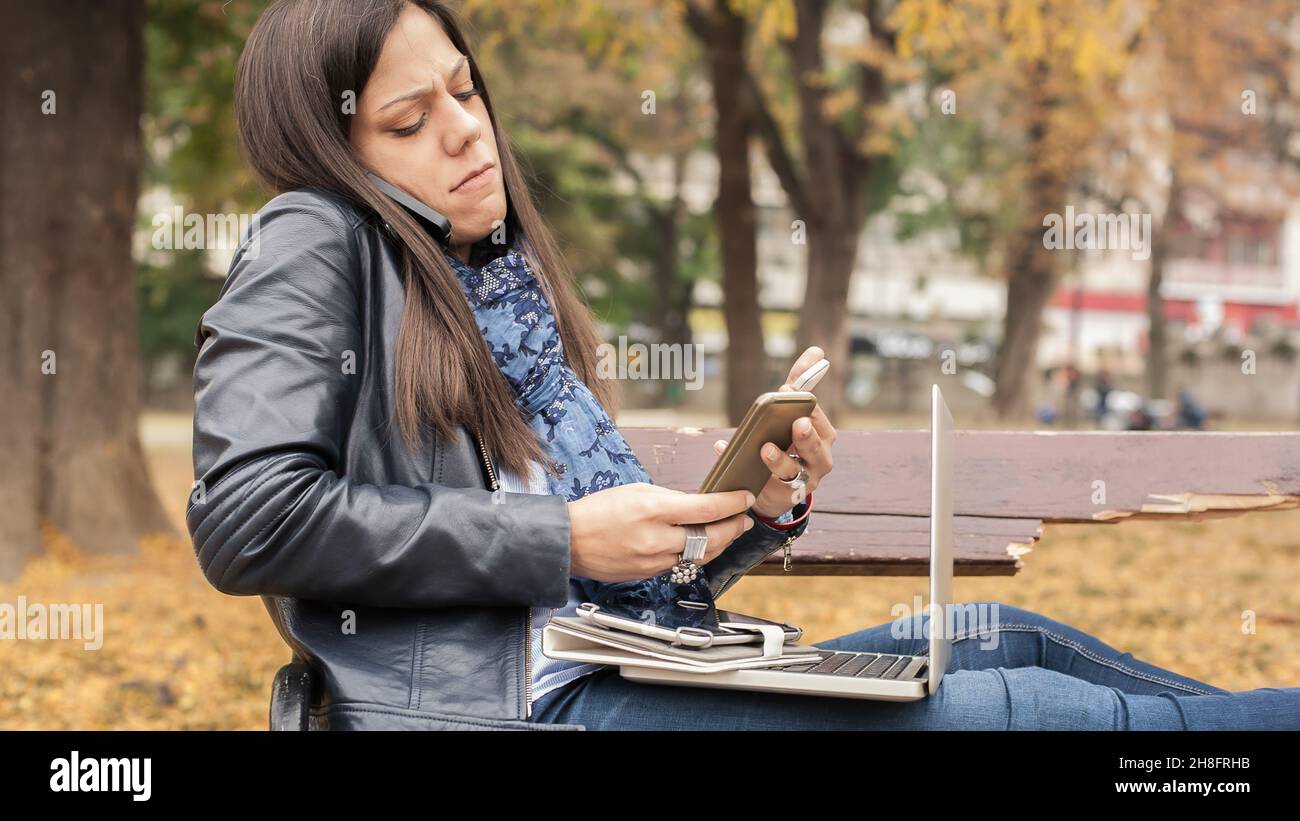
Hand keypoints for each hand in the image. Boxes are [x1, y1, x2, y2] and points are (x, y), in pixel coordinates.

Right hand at [567, 483, 755, 581]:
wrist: (569, 542)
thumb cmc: (598, 511)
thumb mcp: (636, 491)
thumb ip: (670, 499)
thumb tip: (699, 503)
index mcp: (654, 511)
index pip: (706, 508)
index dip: (732, 503)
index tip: (744, 497)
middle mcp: (657, 539)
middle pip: (711, 537)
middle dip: (733, 527)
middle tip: (744, 519)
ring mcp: (654, 561)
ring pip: (701, 556)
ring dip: (720, 543)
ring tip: (729, 531)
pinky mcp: (650, 574)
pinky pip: (682, 564)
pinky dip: (696, 554)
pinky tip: (702, 544)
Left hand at [712, 346, 836, 519]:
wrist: (778, 488)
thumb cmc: (787, 442)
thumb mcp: (791, 414)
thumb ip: (800, 383)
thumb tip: (815, 351)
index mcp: (824, 435)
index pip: (817, 415)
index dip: (805, 405)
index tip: (790, 391)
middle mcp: (821, 458)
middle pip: (816, 447)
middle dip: (807, 436)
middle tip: (798, 424)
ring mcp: (805, 481)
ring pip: (795, 471)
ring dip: (779, 459)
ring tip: (765, 448)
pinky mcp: (786, 498)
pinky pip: (770, 487)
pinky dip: (751, 473)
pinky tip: (727, 453)